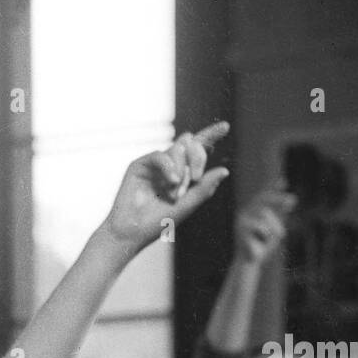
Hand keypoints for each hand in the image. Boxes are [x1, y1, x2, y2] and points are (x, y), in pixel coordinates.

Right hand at [103, 122, 229, 251]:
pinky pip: (160, 155)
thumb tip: (225, 170)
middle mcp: (169, 165)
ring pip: (177, 148)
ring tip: (174, 191)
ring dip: (182, 169)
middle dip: (198, 157)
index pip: (198, 149)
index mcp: (183, 173)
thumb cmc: (158, 222)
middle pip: (190, 143)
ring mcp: (154, 164)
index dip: (211, 135)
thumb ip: (204, 187)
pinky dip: (169, 166)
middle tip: (195, 178)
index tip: (225, 126)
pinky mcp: (140, 165)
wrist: (132, 231)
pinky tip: (171, 181)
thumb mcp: (187, 205)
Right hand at [235, 182, 295, 263]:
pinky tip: (261, 243)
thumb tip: (292, 198)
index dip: (273, 189)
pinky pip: (260, 227)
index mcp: (252, 211)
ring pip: (264, 214)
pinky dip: (266, 235)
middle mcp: (245, 213)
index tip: (284, 181)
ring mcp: (241, 222)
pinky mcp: (240, 231)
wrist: (251, 262)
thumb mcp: (275, 227)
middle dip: (278, 199)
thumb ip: (280, 215)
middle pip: (263, 200)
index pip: (263, 196)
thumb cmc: (263, 245)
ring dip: (276, 226)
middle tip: (293, 200)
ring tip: (279, 237)